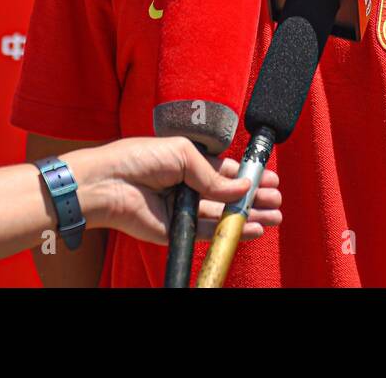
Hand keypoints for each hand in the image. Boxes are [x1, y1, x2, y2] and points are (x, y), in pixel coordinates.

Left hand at [67, 137, 281, 246]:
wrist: (109, 183)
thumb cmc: (138, 159)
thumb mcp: (182, 153)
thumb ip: (213, 174)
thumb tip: (241, 188)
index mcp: (188, 162)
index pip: (224, 170)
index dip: (247, 175)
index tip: (269, 178)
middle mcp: (188, 186)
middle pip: (228, 194)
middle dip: (253, 197)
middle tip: (277, 200)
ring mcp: (184, 209)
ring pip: (223, 214)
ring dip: (248, 215)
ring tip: (274, 216)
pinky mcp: (177, 230)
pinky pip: (209, 232)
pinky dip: (231, 230)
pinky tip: (253, 228)